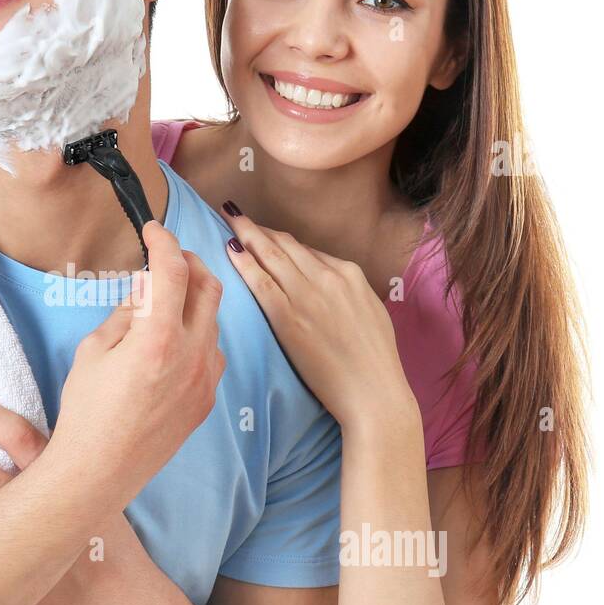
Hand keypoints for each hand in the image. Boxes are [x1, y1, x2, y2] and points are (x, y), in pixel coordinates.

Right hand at [47, 218, 225, 507]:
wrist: (99, 472)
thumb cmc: (86, 412)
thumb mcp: (93, 350)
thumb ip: (125, 313)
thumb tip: (144, 293)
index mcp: (158, 337)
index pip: (173, 269)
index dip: (164, 241)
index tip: (153, 231)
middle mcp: (192, 354)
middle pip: (209, 286)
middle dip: (190, 262)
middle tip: (169, 256)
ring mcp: (205, 379)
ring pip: (214, 320)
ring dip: (194, 300)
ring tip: (164, 302)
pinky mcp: (207, 400)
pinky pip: (213, 352)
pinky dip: (198, 334)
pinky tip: (174, 341)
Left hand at [221, 208, 417, 429]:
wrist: (373, 390)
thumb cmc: (375, 360)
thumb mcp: (370, 312)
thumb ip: (347, 293)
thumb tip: (329, 284)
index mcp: (349, 274)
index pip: (307, 250)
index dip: (281, 241)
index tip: (264, 236)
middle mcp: (328, 277)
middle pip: (286, 244)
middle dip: (259, 228)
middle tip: (236, 214)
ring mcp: (307, 295)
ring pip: (271, 255)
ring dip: (246, 233)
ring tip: (229, 218)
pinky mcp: (288, 317)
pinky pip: (260, 282)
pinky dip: (243, 263)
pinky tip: (229, 250)